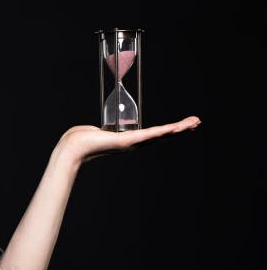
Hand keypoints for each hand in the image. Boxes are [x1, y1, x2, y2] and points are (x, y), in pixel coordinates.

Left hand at [53, 116, 201, 165]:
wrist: (74, 147)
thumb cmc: (81, 139)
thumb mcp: (98, 132)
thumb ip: (103, 130)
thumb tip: (98, 129)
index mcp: (128, 141)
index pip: (153, 135)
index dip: (168, 130)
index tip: (182, 125)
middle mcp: (133, 144)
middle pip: (162, 135)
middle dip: (180, 128)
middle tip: (197, 122)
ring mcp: (131, 143)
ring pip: (160, 134)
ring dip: (178, 128)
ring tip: (193, 123)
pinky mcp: (128, 141)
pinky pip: (149, 134)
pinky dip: (164, 130)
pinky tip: (176, 127)